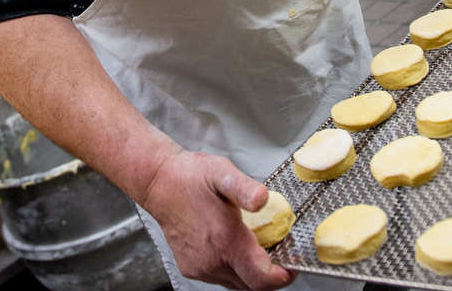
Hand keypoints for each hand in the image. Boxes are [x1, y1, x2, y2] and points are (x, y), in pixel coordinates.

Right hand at [140, 150, 295, 290]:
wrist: (159, 183)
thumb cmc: (190, 176)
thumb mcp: (222, 173)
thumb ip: (244, 187)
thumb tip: (262, 199)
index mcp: (224, 242)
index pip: (261, 279)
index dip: (283, 276)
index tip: (293, 264)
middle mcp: (212, 261)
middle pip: (252, 286)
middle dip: (271, 273)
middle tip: (281, 252)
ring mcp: (201, 268)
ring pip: (237, 284)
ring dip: (252, 272)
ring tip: (259, 247)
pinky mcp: (192, 268)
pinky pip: (222, 278)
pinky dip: (235, 269)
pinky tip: (236, 247)